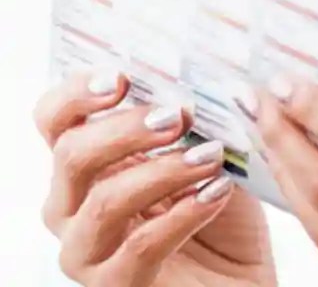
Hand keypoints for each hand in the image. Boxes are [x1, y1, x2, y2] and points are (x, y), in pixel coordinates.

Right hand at [34, 69, 275, 286]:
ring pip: (106, 201)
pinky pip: (142, 246)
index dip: (77, 94)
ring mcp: (86, 250)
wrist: (239, 273)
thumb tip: (190, 86)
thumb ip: (190, 122)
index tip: (120, 77)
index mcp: (84, 162)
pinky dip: (185, 213)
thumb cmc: (215, 205)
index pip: (54, 120)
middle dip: (127, 129)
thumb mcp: (206, 151)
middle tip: (178, 117)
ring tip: (211, 156)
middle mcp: (70, 205)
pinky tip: (218, 192)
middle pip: (73, 155)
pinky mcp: (115, 286)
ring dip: (164, 172)